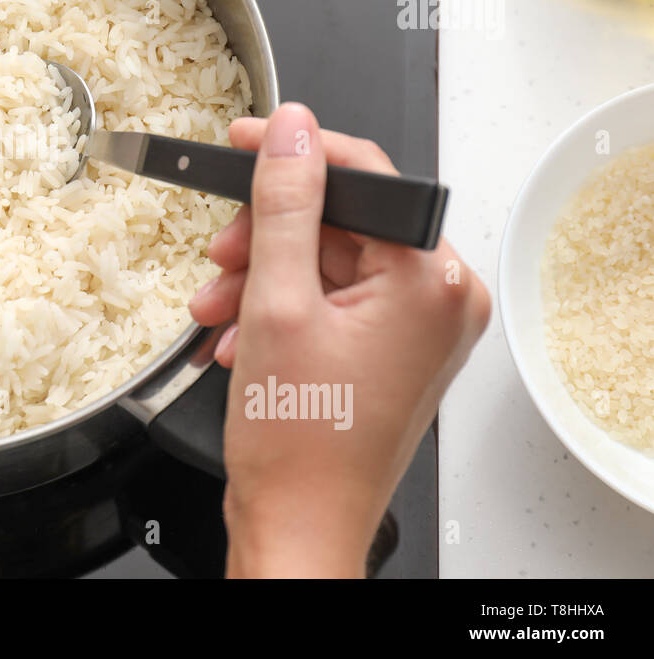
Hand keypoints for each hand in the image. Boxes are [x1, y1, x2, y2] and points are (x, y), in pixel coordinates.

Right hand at [188, 103, 489, 576]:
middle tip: (219, 257)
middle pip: (341, 223)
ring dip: (262, 279)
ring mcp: (418, 329)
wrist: (299, 527)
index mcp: (433, 282)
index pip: (368, 175)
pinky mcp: (392, 349)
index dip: (295, 154)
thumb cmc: (302, 445)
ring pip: (327, 263)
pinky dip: (279, 309)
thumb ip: (285, 205)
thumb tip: (291, 131)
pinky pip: (331, 300)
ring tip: (217, 310)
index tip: (245, 141)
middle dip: (265, 239)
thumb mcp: (277, 303)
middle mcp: (441, 301)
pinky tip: (240, 337)